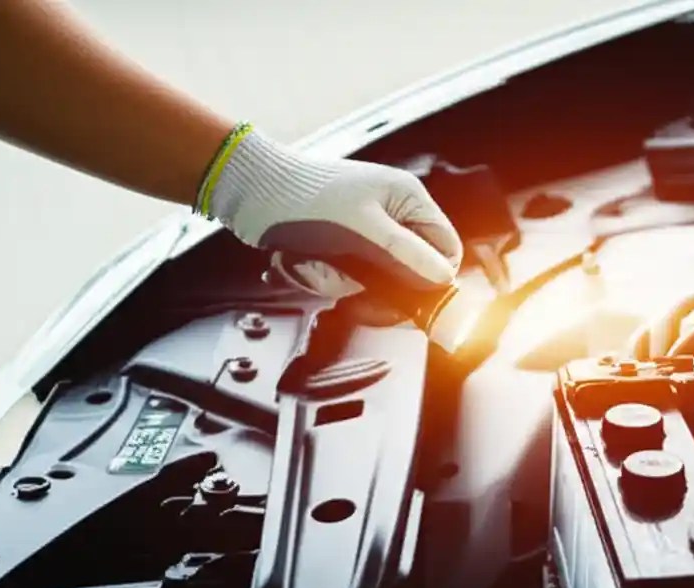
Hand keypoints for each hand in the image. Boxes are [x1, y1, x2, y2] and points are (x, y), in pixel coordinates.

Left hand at [200, 128, 461, 295]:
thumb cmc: (301, 196)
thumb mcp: (361, 228)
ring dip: (341, 279)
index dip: (434, 275)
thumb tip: (442, 278)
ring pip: (375, 281)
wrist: (248, 190)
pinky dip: (324, 276)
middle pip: (409, 271)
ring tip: (315, 260)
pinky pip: (346, 279)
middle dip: (375, 281)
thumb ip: (406, 255)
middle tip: (346, 270)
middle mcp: (391, 216)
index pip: (445, 249)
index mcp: (407, 199)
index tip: (410, 291)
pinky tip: (304, 260)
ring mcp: (366, 233)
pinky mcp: (342, 247)